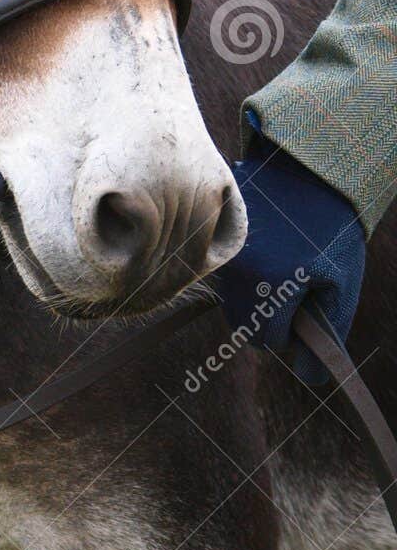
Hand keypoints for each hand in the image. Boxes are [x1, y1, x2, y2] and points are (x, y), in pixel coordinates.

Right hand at [213, 142, 365, 383]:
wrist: (314, 170)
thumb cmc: (333, 231)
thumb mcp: (340, 285)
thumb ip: (327, 335)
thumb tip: (311, 379)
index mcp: (267, 287)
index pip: (264, 341)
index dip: (287, 333)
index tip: (304, 309)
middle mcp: (235, 269)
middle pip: (240, 319)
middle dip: (265, 312)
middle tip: (293, 285)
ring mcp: (218, 246)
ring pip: (228, 292)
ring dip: (250, 287)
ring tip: (279, 258)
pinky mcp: (210, 226)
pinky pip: (220, 260)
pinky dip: (239, 259)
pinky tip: (264, 239)